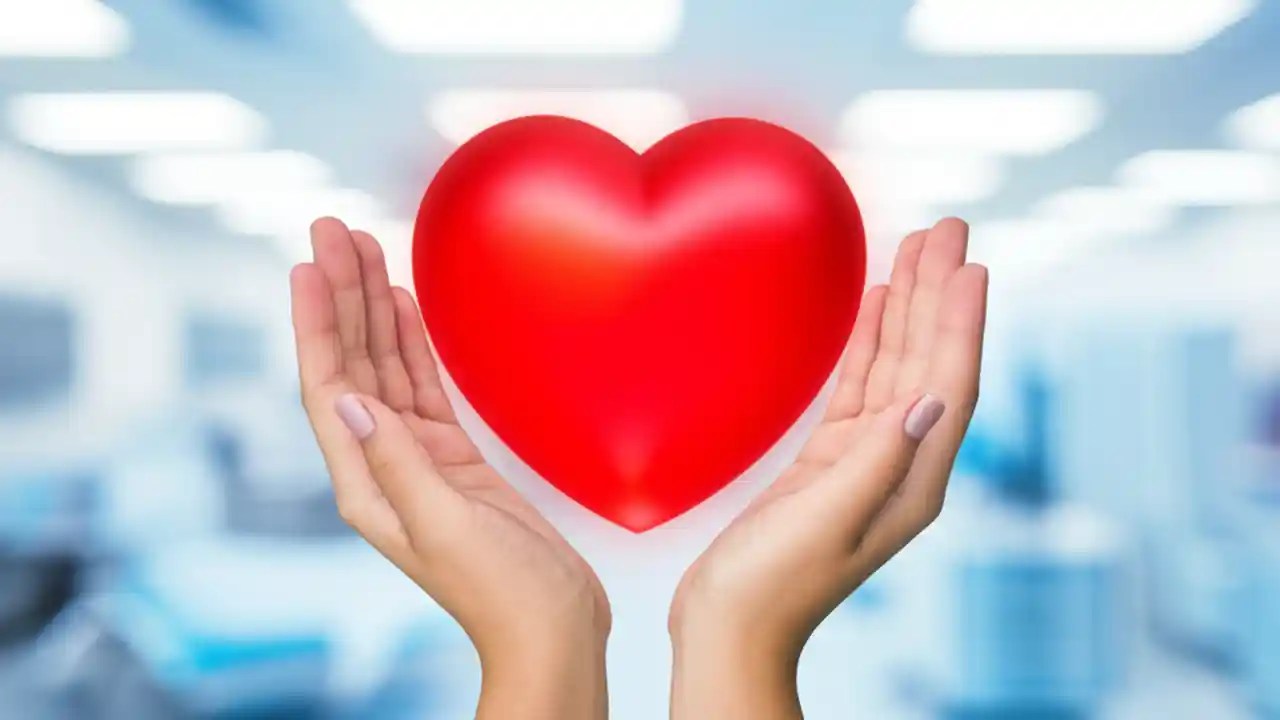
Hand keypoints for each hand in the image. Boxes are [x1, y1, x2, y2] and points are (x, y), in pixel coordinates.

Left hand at [290, 218, 608, 719]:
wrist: (553, 626)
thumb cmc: (503, 591)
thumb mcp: (445, 525)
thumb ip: (397, 461)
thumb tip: (347, 399)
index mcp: (366, 483)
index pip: (328, 386)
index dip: (318, 323)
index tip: (309, 265)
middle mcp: (380, 463)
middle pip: (352, 364)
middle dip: (342, 295)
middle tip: (332, 228)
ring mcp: (418, 458)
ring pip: (385, 367)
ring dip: (372, 309)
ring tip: (363, 248)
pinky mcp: (454, 458)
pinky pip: (422, 387)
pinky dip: (410, 344)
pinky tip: (402, 308)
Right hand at [669, 218, 987, 718]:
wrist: (729, 626)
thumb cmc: (772, 585)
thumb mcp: (827, 519)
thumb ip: (879, 458)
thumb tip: (931, 398)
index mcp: (912, 480)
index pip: (948, 383)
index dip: (960, 320)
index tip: (969, 262)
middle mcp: (900, 464)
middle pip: (930, 361)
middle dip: (939, 292)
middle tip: (947, 226)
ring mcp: (866, 460)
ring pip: (897, 364)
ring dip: (910, 306)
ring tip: (918, 247)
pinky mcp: (829, 460)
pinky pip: (860, 385)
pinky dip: (872, 341)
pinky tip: (879, 306)